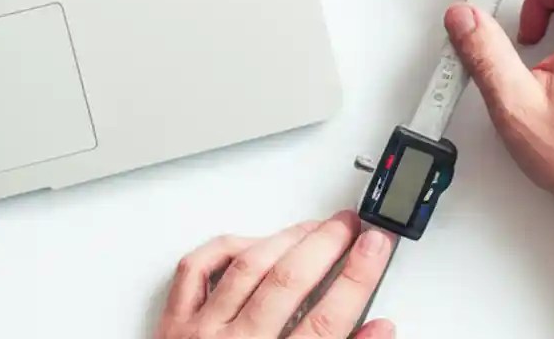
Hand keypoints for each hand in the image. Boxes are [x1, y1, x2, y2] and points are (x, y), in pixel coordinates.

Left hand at [156, 211, 395, 338]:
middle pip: (288, 282)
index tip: (376, 246)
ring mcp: (201, 333)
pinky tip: (253, 241)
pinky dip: (227, 247)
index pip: (327, 320)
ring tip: (313, 227)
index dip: (357, 277)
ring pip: (248, 266)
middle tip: (349, 225)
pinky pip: (196, 268)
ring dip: (286, 238)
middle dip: (326, 243)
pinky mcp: (174, 323)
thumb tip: (380, 329)